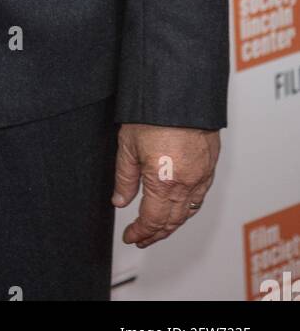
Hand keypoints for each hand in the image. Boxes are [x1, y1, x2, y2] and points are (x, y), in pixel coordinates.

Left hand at [113, 123, 220, 247]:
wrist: (181, 92)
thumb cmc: (154, 113)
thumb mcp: (128, 145)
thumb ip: (124, 178)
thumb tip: (120, 201)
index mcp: (164, 182)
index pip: (152, 221)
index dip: (140, 232)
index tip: (131, 235)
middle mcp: (186, 183)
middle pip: (172, 221)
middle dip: (156, 234)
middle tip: (143, 238)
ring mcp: (202, 175)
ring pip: (189, 212)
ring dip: (173, 224)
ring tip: (159, 228)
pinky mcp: (210, 165)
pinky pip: (201, 196)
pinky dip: (189, 208)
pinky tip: (181, 207)